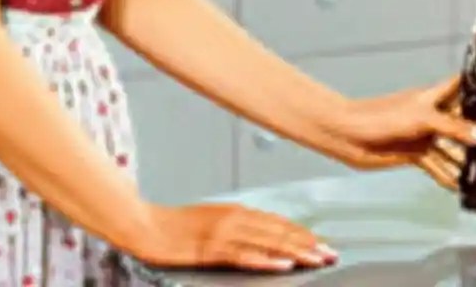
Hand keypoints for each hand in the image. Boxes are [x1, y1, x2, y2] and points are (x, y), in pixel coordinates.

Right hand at [130, 202, 337, 272]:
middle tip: (331, 253)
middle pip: (280, 231)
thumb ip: (239, 226)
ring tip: (317, 259)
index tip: (323, 243)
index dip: (303, 233)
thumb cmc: (176, 226)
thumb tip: (265, 235)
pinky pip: (244, 255)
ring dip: (296, 252)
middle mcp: (235, 219)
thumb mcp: (214, 220)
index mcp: (237, 211)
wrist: (144, 225)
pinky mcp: (210, 249)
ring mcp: (223, 233)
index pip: (279, 223)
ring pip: (269, 243)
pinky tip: (282, 264)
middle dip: (309, 243)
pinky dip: (266, 260)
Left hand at [334, 76, 475, 188]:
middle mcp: (432, 115)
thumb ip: (456, 128)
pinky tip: (458, 185)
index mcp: (435, 96)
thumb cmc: (379, 115)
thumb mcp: (424, 118)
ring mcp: (423, 134)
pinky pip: (436, 165)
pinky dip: (447, 175)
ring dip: (463, 160)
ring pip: (450, 147)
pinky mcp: (415, 153)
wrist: (349, 135)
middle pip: (461, 122)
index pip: (463, 87)